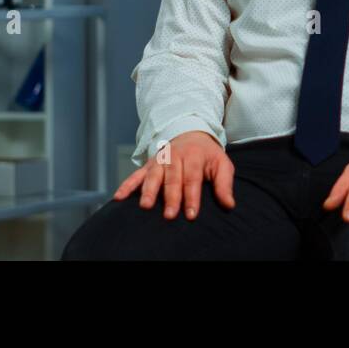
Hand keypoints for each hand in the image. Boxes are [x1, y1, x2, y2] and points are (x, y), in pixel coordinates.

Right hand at [113, 130, 234, 220]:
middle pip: (172, 179)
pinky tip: (119, 197)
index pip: (192, 178)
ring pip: (153, 176)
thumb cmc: (207, 154)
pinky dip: (127, 185)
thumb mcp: (222, 164)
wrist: (191, 132)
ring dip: (148, 191)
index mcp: (194, 156)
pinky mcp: (148, 164)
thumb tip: (229, 204)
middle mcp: (174, 157)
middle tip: (169, 215)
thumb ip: (224, 184)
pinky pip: (136, 174)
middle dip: (170, 197)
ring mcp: (160, 160)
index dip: (191, 197)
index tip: (191, 214)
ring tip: (145, 206)